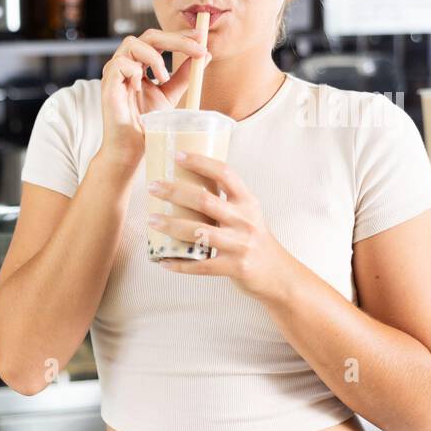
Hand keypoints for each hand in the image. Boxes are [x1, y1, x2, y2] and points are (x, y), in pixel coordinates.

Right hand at [100, 27, 210, 168]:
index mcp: (139, 64)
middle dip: (175, 39)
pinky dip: (134, 72)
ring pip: (132, 44)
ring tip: (164, 77)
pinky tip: (141, 87)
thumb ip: (185, 75)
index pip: (158, 40)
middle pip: (148, 36)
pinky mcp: (107, 85)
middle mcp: (125, 64)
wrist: (132, 148)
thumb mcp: (171, 95)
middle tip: (196, 48)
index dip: (179, 35)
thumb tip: (205, 55)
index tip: (201, 37)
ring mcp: (114, 74)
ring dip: (154, 57)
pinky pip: (119, 64)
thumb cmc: (146, 124)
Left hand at [145, 150, 292, 298]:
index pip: (225, 174)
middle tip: (153, 187)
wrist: (278, 274)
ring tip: (151, 220)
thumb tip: (191, 179)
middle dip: (175, 192)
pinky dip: (180, 264)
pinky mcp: (234, 267)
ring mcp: (239, 244)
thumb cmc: (254, 239)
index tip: (178, 156)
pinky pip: (201, 266)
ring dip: (171, 225)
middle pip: (205, 201)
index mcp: (247, 202)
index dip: (201, 163)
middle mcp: (244, 220)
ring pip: (199, 232)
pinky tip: (162, 260)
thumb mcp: (247, 213)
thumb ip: (225, 199)